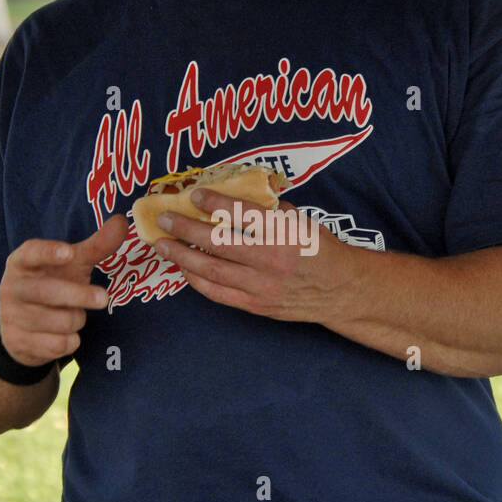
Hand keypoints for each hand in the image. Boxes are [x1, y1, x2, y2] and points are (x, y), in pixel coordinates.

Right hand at [0, 214, 127, 364]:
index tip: (70, 253)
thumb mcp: (71, 264)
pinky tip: (67, 335)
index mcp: (22, 262)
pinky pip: (57, 345)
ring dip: (77, 319)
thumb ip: (96, 245)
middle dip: (79, 296)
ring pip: (58, 322)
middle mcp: (12, 288)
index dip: (48, 252)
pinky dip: (70, 340)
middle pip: (48, 292)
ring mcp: (12, 316)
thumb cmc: (52, 284)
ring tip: (75, 314)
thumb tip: (122, 221)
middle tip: (103, 298)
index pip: (31, 253)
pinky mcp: (19, 342)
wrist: (20, 326)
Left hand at [151, 189, 357, 323]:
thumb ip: (269, 210)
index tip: (194, 195)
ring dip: (182, 256)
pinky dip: (196, 280)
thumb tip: (234, 196)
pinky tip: (183, 267)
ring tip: (161, 244)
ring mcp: (261, 287)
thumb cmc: (320, 249)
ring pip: (210, 270)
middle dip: (185, 229)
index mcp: (284, 234)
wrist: (339, 290)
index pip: (242, 214)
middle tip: (163, 218)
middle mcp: (270, 260)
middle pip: (217, 243)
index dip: (214, 203)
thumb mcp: (301, 221)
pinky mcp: (255, 306)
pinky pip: (217, 293)